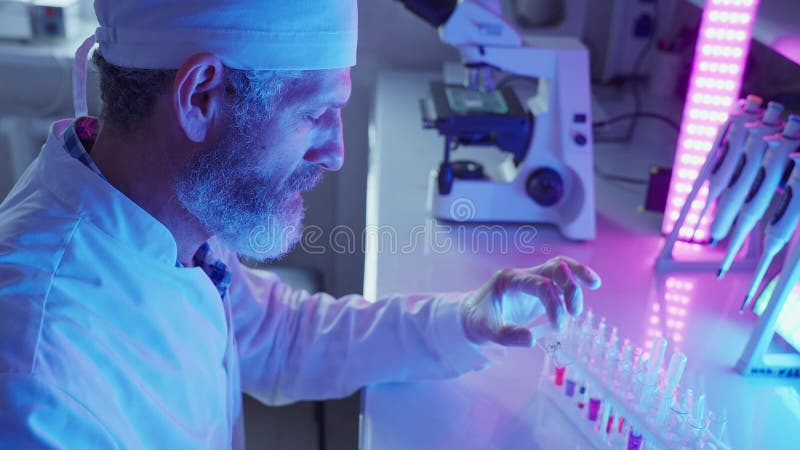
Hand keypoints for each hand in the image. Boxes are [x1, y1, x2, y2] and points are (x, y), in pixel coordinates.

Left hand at [461, 256, 600, 346]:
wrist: (473, 317)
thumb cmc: (478, 321)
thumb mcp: (486, 331)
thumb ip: (506, 335)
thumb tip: (530, 340)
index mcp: (510, 280)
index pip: (539, 284)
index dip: (553, 304)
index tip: (558, 327)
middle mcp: (524, 276)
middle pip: (554, 266)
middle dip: (570, 284)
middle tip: (575, 311)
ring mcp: (533, 281)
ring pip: (560, 267)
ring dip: (578, 275)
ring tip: (595, 284)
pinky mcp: (541, 291)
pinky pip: (561, 283)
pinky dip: (574, 285)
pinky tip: (588, 289)